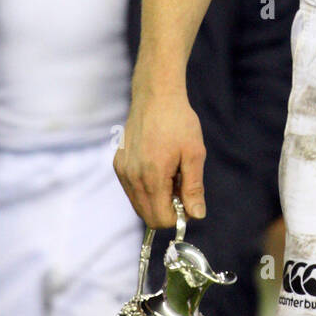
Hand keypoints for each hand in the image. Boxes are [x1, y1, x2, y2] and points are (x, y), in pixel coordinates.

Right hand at [115, 84, 206, 227]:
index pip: (160, 219)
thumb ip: (193, 188)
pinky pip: (132, 189)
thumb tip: (197, 216)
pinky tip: (158, 165)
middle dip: (167, 209)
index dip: (178, 216)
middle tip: (181, 185)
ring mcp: (122, 171)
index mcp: (152, 177)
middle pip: (148, 216)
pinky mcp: (118, 164)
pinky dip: (146, 187)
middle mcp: (132, 177)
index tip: (188, 198)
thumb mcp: (194, 154)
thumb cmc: (179, 122)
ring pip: (139, 204)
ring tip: (170, 173)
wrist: (156, 96)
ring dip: (157, 198)